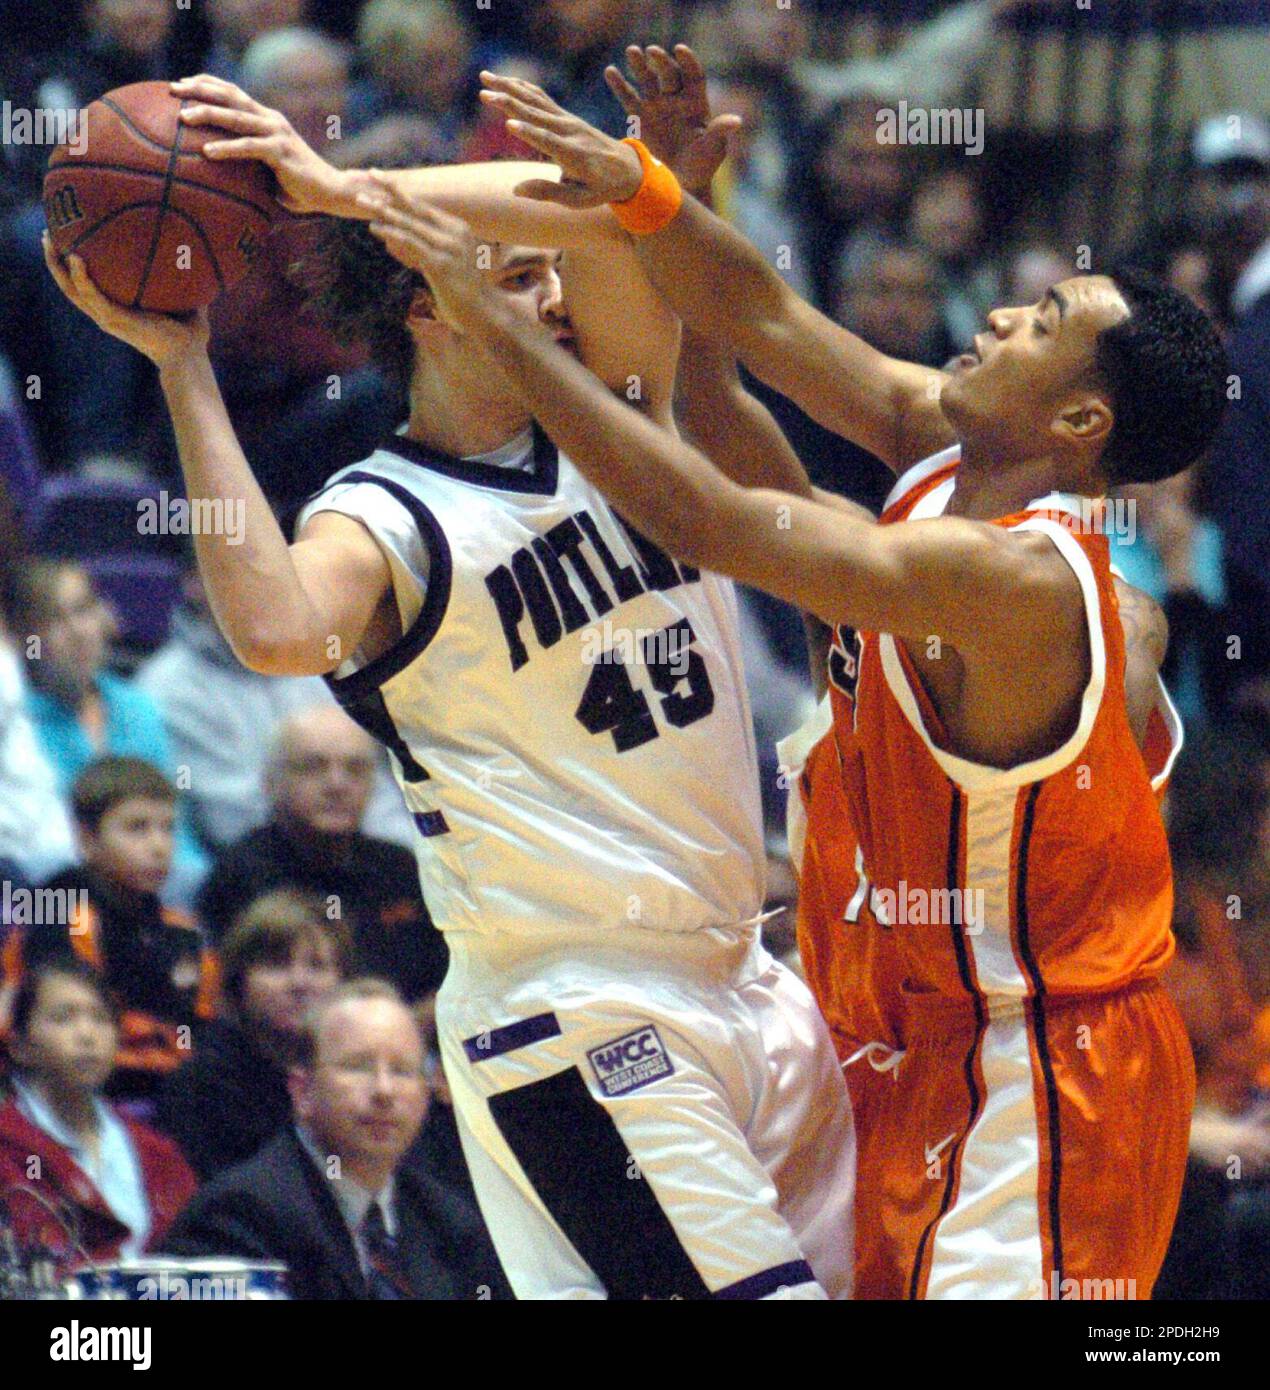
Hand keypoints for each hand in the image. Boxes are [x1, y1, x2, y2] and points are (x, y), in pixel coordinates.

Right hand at [42, 233, 208, 369]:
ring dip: (57, 265)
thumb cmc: (188, 333)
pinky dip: (81, 277)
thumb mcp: (184, 299)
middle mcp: (106, 314)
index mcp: (116, 310)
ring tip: (49, 240)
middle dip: (55, 260)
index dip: (72, 267)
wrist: (188, 356)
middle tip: (47, 234)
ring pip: (71, 289)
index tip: (66, 241)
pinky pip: (91, 295)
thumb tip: (196, 254)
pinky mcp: (113, 319)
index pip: (86, 286)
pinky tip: (77, 257)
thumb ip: (182, 279)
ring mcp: (107, 317)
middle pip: (69, 285)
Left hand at [170, 74, 351, 215]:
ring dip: (208, 114)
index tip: (181, 84)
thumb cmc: (298, 187)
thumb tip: (216, 174)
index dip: (206, 83)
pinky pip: (249, 147)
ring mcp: (277, 133)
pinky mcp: (281, 151)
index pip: (233, 91)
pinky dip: (227, 148)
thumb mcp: (267, 169)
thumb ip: (247, 162)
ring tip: (183, 118)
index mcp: (267, 119)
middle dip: (199, 89)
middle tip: (172, 89)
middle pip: (230, 95)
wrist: (330, 193)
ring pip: (236, 116)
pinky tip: (208, 152)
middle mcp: (271, 119)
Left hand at [359, 175, 498, 334]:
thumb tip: (395, 246)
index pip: (423, 205)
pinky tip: (374, 227)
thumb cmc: (465, 294)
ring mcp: (448, 246)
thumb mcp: (445, 266)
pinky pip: (411, 242)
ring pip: (410, 222)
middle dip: (390, 189)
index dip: (401, 191)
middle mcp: (454, 232)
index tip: (382, 178)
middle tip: (369, 173)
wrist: (484, 314)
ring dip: (383, 209)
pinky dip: (391, 233)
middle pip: (415, 206)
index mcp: (458, 229)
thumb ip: (422, 251)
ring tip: (361, 200)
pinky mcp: (440, 263)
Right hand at [478, 72, 643, 208]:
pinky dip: (523, 88)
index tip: (509, 124)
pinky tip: (506, 80)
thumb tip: (516, 189)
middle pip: (536, 116)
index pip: (548, 142)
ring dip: (509, 88)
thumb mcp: (578, 200)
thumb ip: (548, 192)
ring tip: (485, 77)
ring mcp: (567, 121)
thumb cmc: (600, 189)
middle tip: (484, 93)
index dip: (529, 134)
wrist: (626, 167)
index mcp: (574, 156)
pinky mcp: (565, 116)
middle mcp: (570, 133)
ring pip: (535, 101)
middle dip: (510, 104)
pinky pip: (541, 98)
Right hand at [604, 44, 739, 197]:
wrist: (677, 184)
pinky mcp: (639, 117)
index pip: (693, 75)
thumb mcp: (713, 150)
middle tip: (651, 52)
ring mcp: (656, 106)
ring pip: (647, 79)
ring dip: (639, 64)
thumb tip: (736, 121)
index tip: (680, 50)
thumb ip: (720, 132)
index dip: (687, 62)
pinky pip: (628, 97)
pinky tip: (610, 71)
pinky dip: (619, 84)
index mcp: (696, 102)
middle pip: (668, 73)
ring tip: (632, 51)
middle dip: (661, 61)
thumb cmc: (701, 167)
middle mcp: (675, 99)